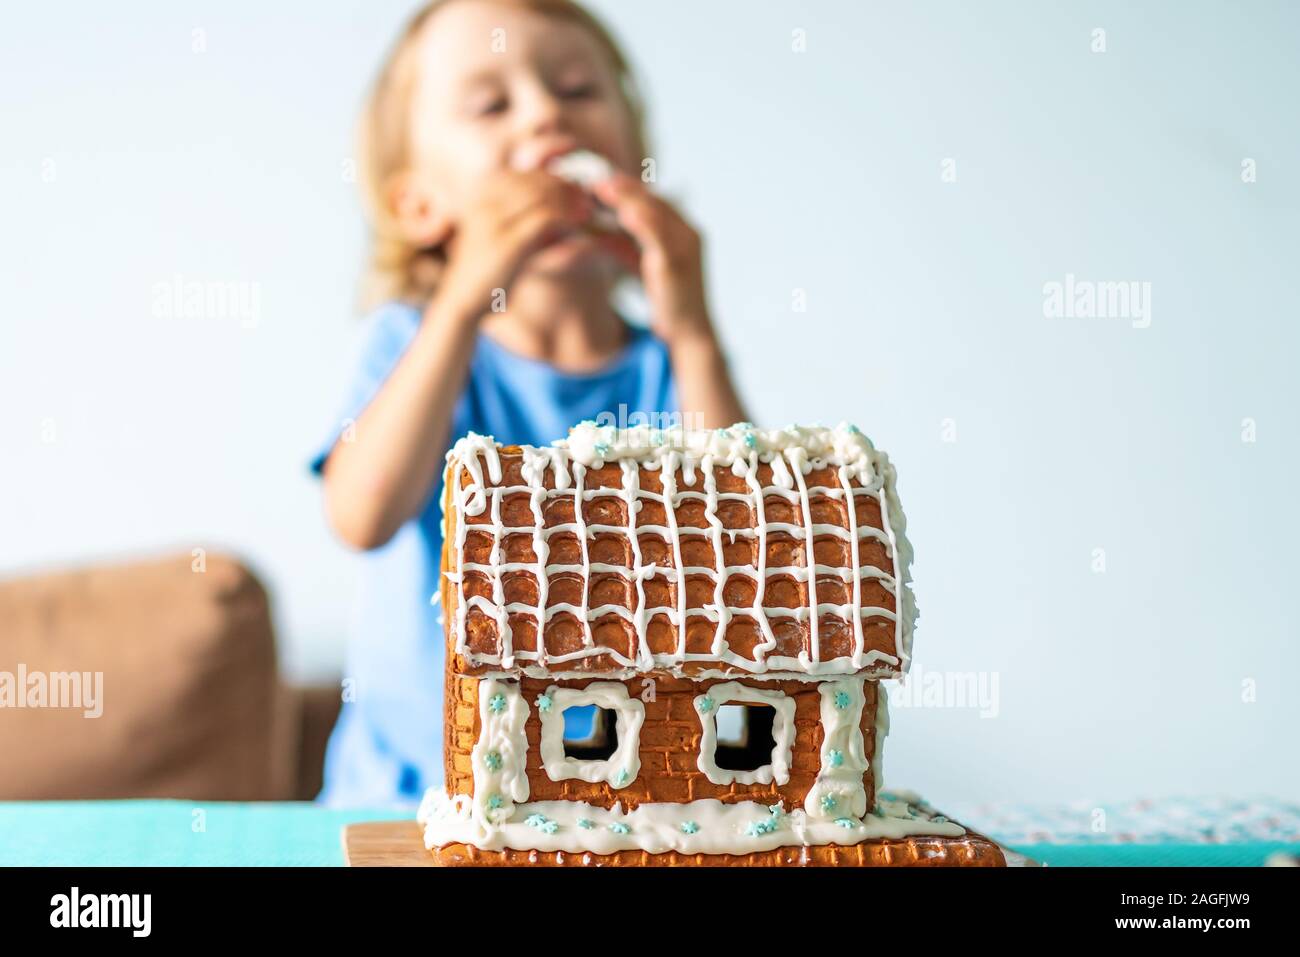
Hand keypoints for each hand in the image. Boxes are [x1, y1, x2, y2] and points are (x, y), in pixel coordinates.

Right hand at [435, 170, 592, 317]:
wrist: (462, 300)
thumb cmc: (486, 267)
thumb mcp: (498, 232)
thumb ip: (518, 213)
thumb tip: (554, 198)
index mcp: (480, 193)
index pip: (523, 174)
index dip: (552, 178)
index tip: (573, 188)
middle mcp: (484, 200)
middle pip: (535, 181)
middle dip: (564, 187)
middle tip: (586, 198)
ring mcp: (494, 220)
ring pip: (543, 196)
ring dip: (569, 201)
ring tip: (586, 211)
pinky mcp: (508, 242)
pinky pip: (545, 219)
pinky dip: (565, 219)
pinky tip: (577, 226)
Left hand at [591, 173, 715, 347]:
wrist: (688, 333)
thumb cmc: (667, 300)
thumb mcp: (643, 264)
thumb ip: (626, 242)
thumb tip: (598, 224)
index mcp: (684, 231)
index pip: (654, 199)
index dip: (628, 188)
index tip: (601, 179)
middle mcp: (689, 233)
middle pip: (654, 199)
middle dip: (625, 187)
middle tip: (596, 176)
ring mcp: (686, 246)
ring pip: (655, 211)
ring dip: (628, 196)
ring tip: (602, 187)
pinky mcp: (678, 263)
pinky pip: (658, 235)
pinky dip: (640, 220)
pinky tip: (622, 211)